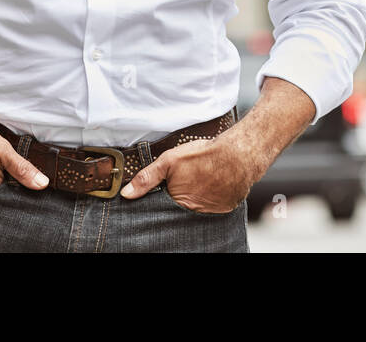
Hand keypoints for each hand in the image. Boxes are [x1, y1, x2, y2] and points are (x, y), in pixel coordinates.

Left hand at [120, 130, 261, 212]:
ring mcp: (210, 212)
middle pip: (180, 211)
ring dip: (196, 201)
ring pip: (197, 210)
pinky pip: (214, 208)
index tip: (165, 193)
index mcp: (177, 202)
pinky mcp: (226, 208)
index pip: (162, 210)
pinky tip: (213, 187)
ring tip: (200, 185)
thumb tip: (126, 194)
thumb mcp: (169, 161)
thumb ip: (147, 178)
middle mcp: (193, 212)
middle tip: (186, 185)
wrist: (239, 154)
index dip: (162, 201)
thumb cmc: (205, 155)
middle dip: (179, 202)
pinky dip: (212, 200)